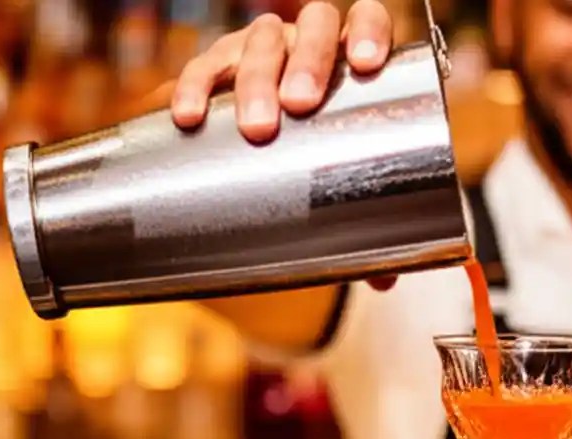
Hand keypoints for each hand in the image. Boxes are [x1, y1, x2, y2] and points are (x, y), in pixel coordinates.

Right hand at [170, 0, 397, 291]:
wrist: (267, 144)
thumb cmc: (320, 158)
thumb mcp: (343, 182)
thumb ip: (368, 223)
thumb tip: (386, 278)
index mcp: (350, 55)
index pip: (367, 19)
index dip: (369, 32)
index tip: (367, 64)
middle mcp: (306, 41)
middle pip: (311, 29)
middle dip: (306, 63)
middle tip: (298, 105)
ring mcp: (261, 48)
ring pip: (258, 41)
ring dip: (254, 79)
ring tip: (253, 127)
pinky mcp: (217, 65)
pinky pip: (202, 66)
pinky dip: (193, 88)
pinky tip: (185, 118)